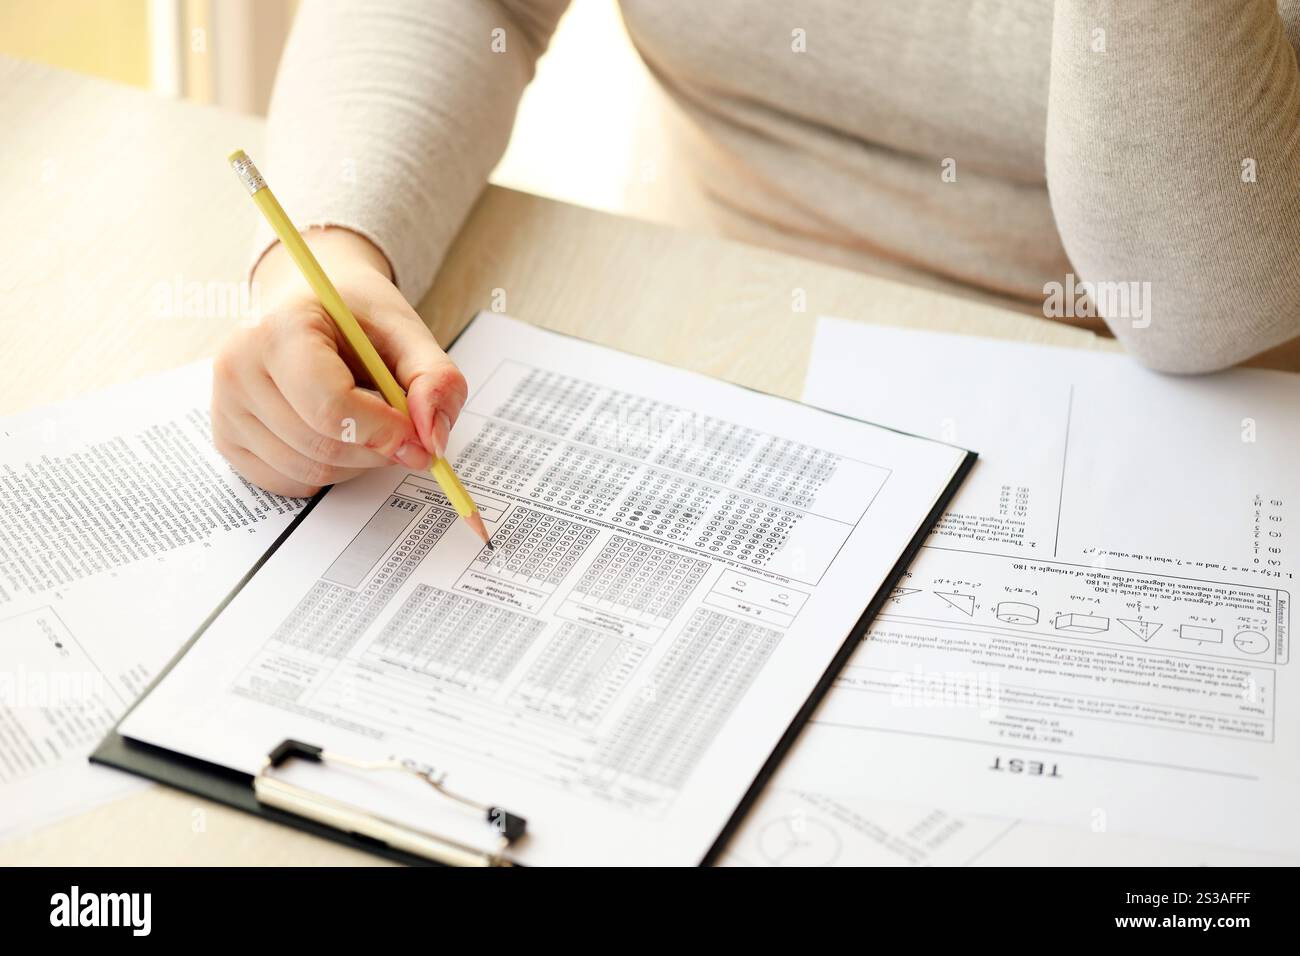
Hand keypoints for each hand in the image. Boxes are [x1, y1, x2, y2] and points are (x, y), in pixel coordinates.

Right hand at [212, 227, 467, 496]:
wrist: (310, 310)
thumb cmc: (356, 321)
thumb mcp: (408, 334)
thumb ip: (435, 380)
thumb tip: (432, 439)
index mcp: (280, 327)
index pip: (330, 405)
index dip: (384, 432)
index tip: (418, 438)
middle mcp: (239, 366)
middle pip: (322, 444)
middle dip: (377, 450)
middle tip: (404, 432)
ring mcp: (225, 406)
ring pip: (309, 471)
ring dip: (357, 464)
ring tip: (368, 425)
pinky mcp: (227, 439)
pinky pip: (289, 482)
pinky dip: (327, 473)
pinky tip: (337, 437)